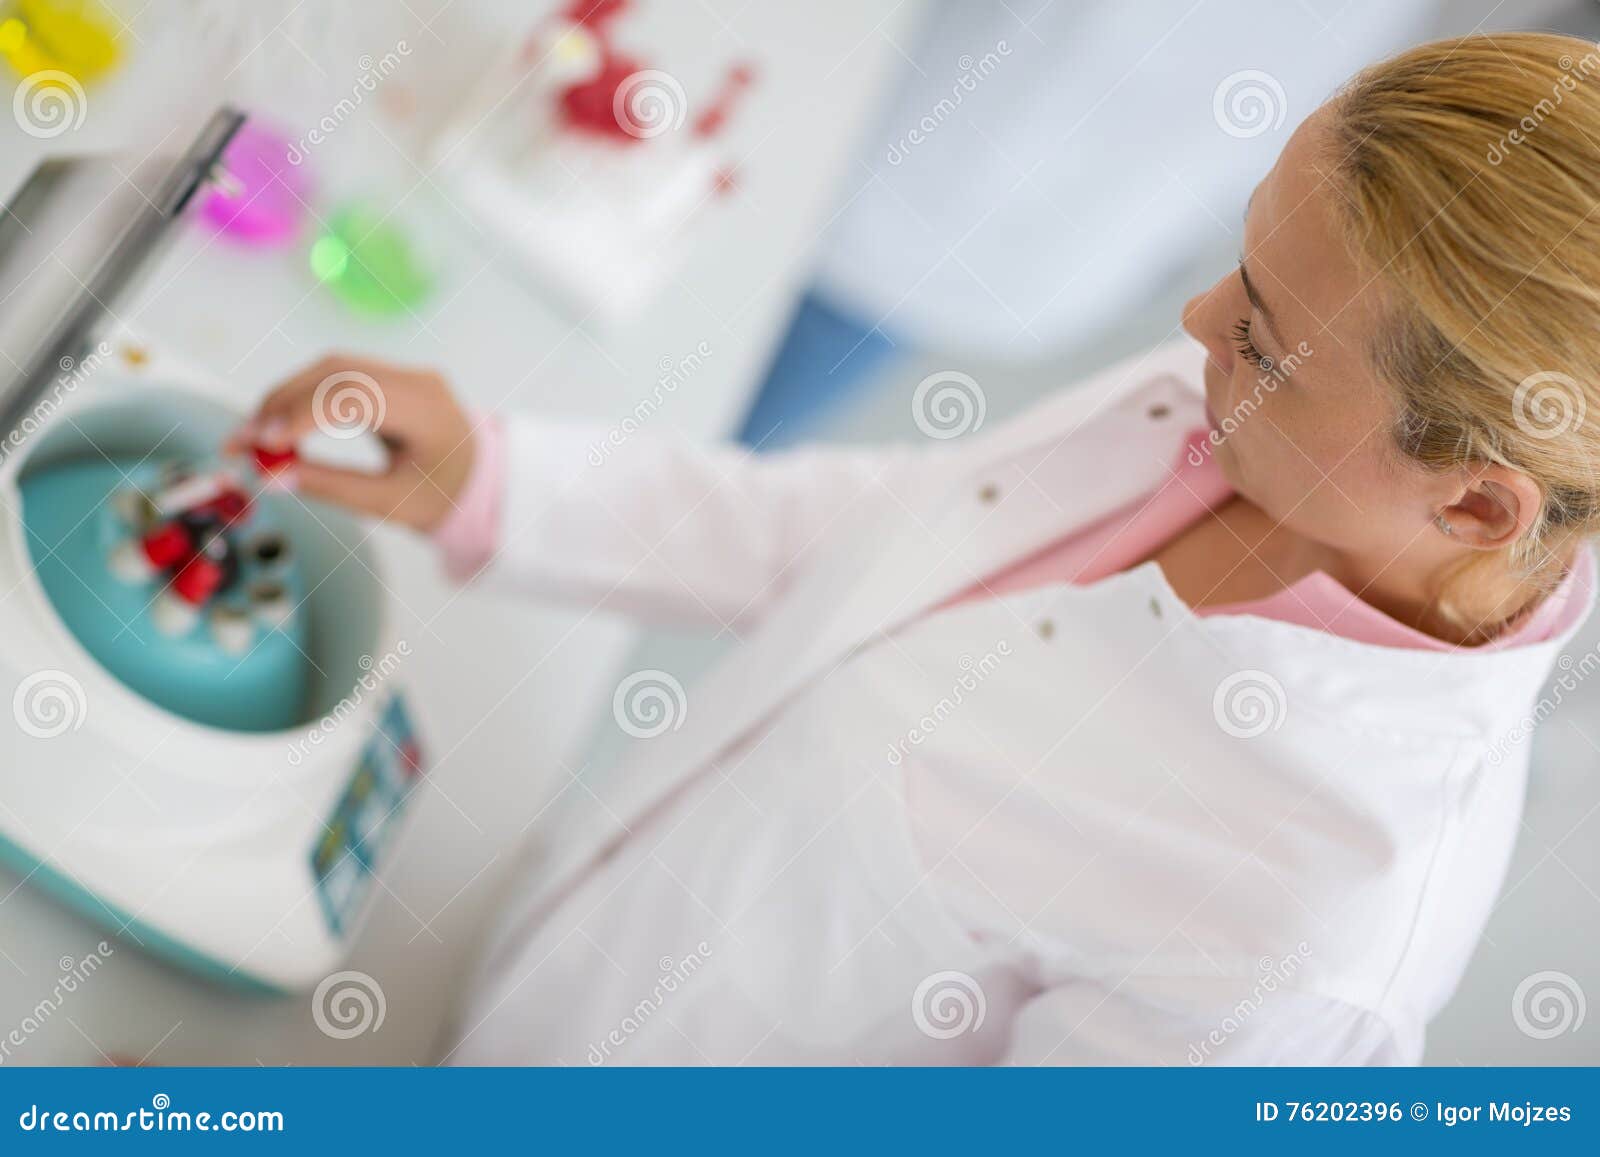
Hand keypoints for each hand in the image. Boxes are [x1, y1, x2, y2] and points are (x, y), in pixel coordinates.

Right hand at [225, 354, 475, 532]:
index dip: (304, 413)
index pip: (357, 393)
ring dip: (284, 398)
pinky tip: (276, 427)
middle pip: (336, 372)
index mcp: (428, 409)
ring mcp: (403, 373)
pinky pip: (336, 377)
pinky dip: (301, 398)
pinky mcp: (387, 378)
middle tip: (241, 442)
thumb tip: (270, 478)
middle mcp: (416, 380)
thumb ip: (332, 487)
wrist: (480, 482)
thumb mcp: (389, 503)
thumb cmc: (441, 498)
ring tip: (250, 438)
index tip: (265, 444)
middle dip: (282, 404)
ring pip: (330, 368)